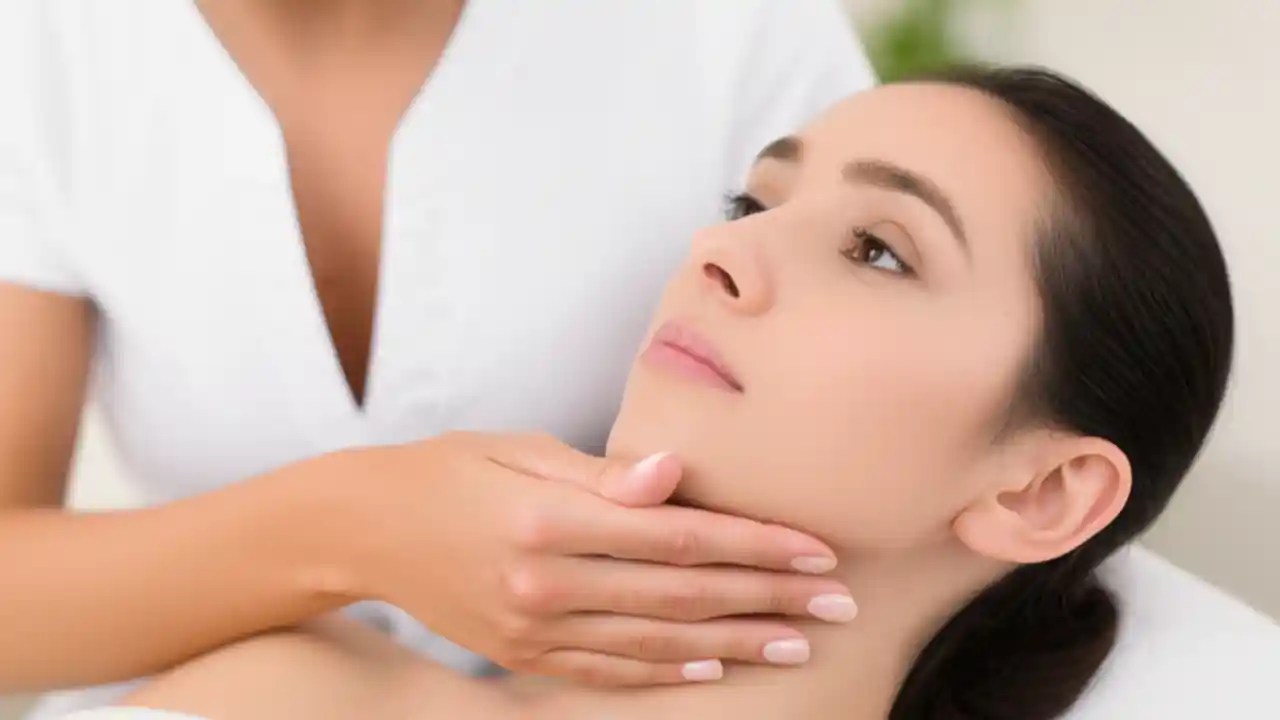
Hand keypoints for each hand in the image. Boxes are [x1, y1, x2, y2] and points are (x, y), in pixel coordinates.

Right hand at [337, 432, 855, 686]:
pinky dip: (668, 675)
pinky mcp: (524, 657)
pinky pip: (610, 673)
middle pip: (681, 595)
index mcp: (549, 516)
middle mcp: (546, 583)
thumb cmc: (450, 469)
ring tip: (797, 642)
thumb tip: (674, 475)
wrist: (365, 528)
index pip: (677, 537)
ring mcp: (534, 630)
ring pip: (657, 643)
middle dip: (767, 599)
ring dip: (736, 644)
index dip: (754, 545)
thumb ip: (602, 471)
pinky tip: (716, 669)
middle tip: (836, 604)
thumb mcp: (519, 447)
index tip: (816, 551)